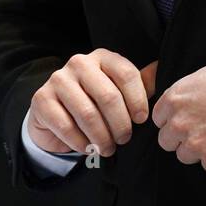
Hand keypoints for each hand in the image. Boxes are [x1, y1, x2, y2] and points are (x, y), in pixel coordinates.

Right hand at [28, 51, 157, 157]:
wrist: (54, 111)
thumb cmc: (94, 100)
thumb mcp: (118, 88)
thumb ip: (141, 81)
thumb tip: (163, 68)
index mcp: (103, 57)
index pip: (127, 75)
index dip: (138, 100)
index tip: (142, 120)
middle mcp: (79, 63)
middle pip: (108, 96)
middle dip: (120, 124)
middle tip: (125, 139)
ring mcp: (58, 79)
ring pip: (88, 114)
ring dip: (102, 137)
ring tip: (109, 148)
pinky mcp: (41, 99)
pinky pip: (66, 126)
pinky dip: (81, 142)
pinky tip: (89, 149)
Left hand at [152, 56, 205, 173]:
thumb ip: (187, 92)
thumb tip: (181, 103)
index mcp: (175, 98)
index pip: (159, 118)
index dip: (175, 118)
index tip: (190, 117)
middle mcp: (179, 123)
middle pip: (167, 140)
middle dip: (183, 136)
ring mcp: (195, 144)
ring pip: (185, 155)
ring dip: (200, 148)